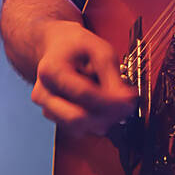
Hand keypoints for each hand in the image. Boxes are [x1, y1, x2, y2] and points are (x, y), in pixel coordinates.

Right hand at [30, 21, 137, 136]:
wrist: (57, 47)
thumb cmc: (77, 46)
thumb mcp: (99, 50)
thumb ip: (112, 76)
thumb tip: (127, 101)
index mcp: (51, 70)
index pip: (83, 94)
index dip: (110, 101)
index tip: (131, 101)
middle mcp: (42, 93)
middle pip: (76, 118)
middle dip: (106, 117)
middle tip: (127, 108)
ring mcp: (46, 108)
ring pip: (78, 128)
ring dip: (102, 120)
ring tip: (112, 101)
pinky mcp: (54, 118)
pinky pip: (78, 129)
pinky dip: (94, 121)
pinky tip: (100, 105)